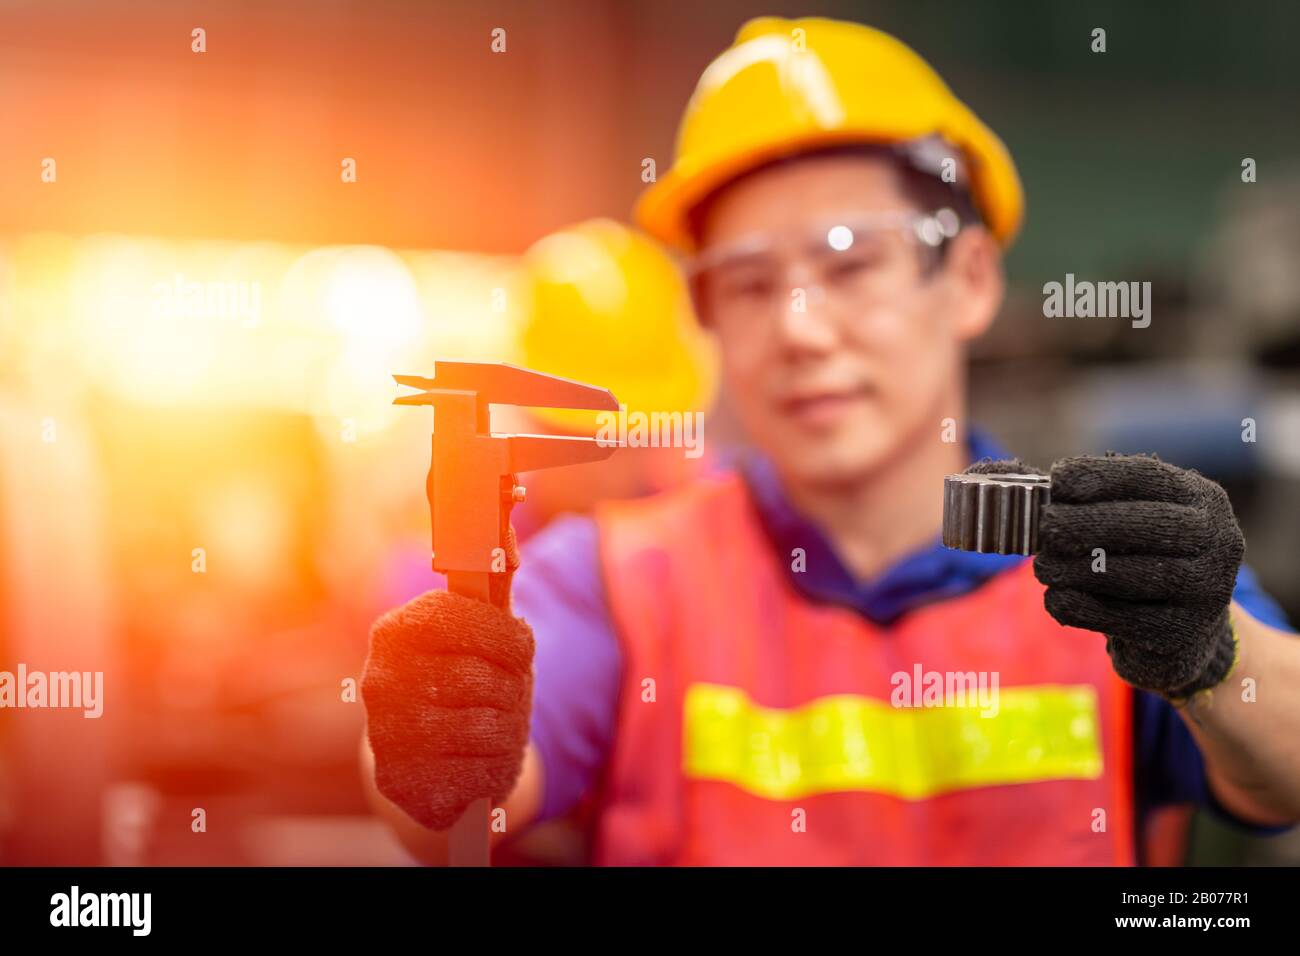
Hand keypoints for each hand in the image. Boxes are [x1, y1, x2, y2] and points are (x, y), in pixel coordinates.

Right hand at [360, 589, 533, 829]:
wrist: (432, 759)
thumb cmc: (469, 684)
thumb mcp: (483, 636)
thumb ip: (494, 590)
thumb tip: (506, 534)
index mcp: (394, 633)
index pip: (457, 618)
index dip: (504, 636)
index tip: (521, 649)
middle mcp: (378, 682)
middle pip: (478, 677)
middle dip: (510, 688)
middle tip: (506, 694)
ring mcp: (384, 736)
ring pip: (483, 726)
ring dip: (507, 729)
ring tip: (496, 727)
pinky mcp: (399, 785)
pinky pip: (477, 772)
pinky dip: (495, 767)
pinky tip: (482, 761)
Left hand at [967, 453, 1244, 699]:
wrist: (1183, 636)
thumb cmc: (1137, 561)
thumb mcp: (1116, 520)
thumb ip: (1060, 497)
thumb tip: (980, 473)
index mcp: (1200, 500)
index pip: (1148, 478)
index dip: (1100, 476)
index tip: (1057, 480)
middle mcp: (1216, 540)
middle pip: (1143, 524)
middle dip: (1084, 524)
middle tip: (1044, 529)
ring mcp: (1205, 591)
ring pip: (1130, 574)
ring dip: (1075, 569)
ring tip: (1043, 567)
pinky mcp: (1181, 635)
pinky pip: (1119, 618)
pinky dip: (1078, 605)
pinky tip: (1056, 598)